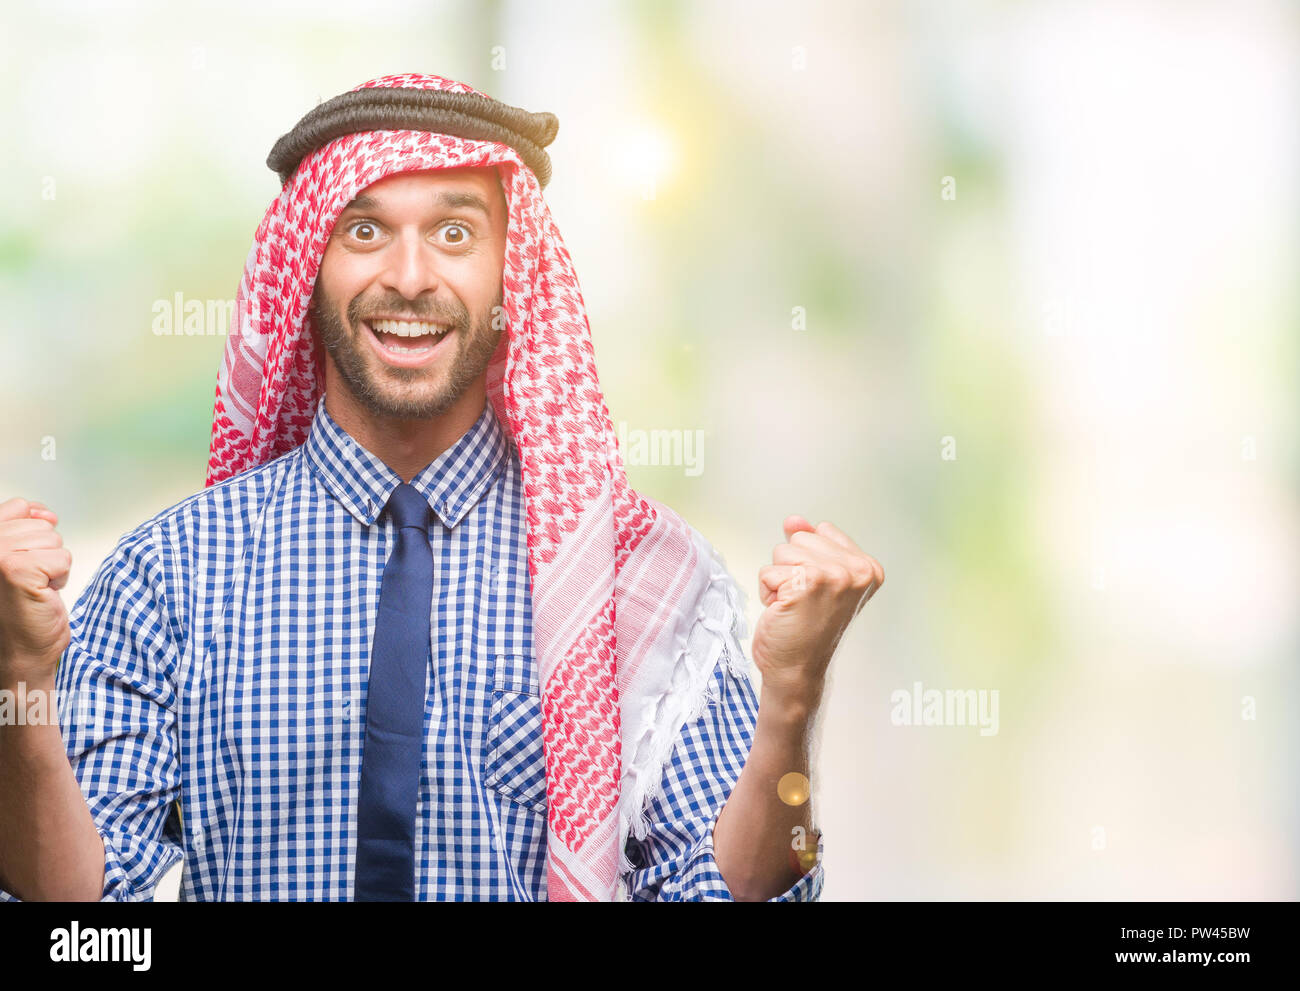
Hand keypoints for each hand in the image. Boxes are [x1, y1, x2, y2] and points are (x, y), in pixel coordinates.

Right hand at [0, 498, 71, 679]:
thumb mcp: (19, 558)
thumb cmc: (21, 609)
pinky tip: (42, 592)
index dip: (36, 527)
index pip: (19, 506)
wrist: (20, 650)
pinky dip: (60, 576)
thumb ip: (26, 529)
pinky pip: (62, 558)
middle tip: (30, 578)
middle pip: (41, 526)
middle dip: (46, 553)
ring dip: (53, 566)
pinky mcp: (18, 569)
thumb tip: (44, 513)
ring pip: (53, 540)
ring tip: (34, 586)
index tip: (30, 555)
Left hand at [752, 516, 882, 706]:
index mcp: (868, 568)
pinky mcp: (808, 582)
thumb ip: (811, 545)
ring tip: (794, 605)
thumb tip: (794, 520)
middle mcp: (857, 570)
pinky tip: (783, 611)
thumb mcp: (817, 579)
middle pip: (800, 539)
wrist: (797, 670)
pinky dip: (768, 591)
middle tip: (804, 601)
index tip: (818, 593)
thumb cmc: (806, 630)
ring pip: (782, 551)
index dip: (808, 561)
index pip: (820, 532)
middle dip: (791, 567)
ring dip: (779, 580)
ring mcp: (835, 575)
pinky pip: (769, 571)